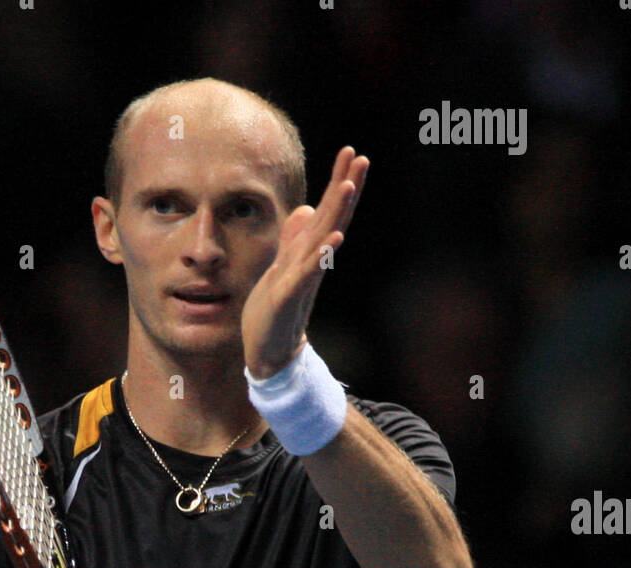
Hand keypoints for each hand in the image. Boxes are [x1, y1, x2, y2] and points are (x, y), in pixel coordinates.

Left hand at [241, 146, 368, 378]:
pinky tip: (334, 239)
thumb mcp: (282, 266)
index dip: (339, 182)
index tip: (351, 152)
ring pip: (323, 241)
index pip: (328, 212)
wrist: (269, 352)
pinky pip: (307, 273)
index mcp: (309, 253)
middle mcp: (312, 262)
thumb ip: (294, 238)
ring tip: (349, 188)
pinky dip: (321, 256)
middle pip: (332, 219)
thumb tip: (306, 208)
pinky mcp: (289, 296)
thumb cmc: (275, 311)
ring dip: (337, 215)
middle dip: (346, 188)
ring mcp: (303, 278)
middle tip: (361, 158)